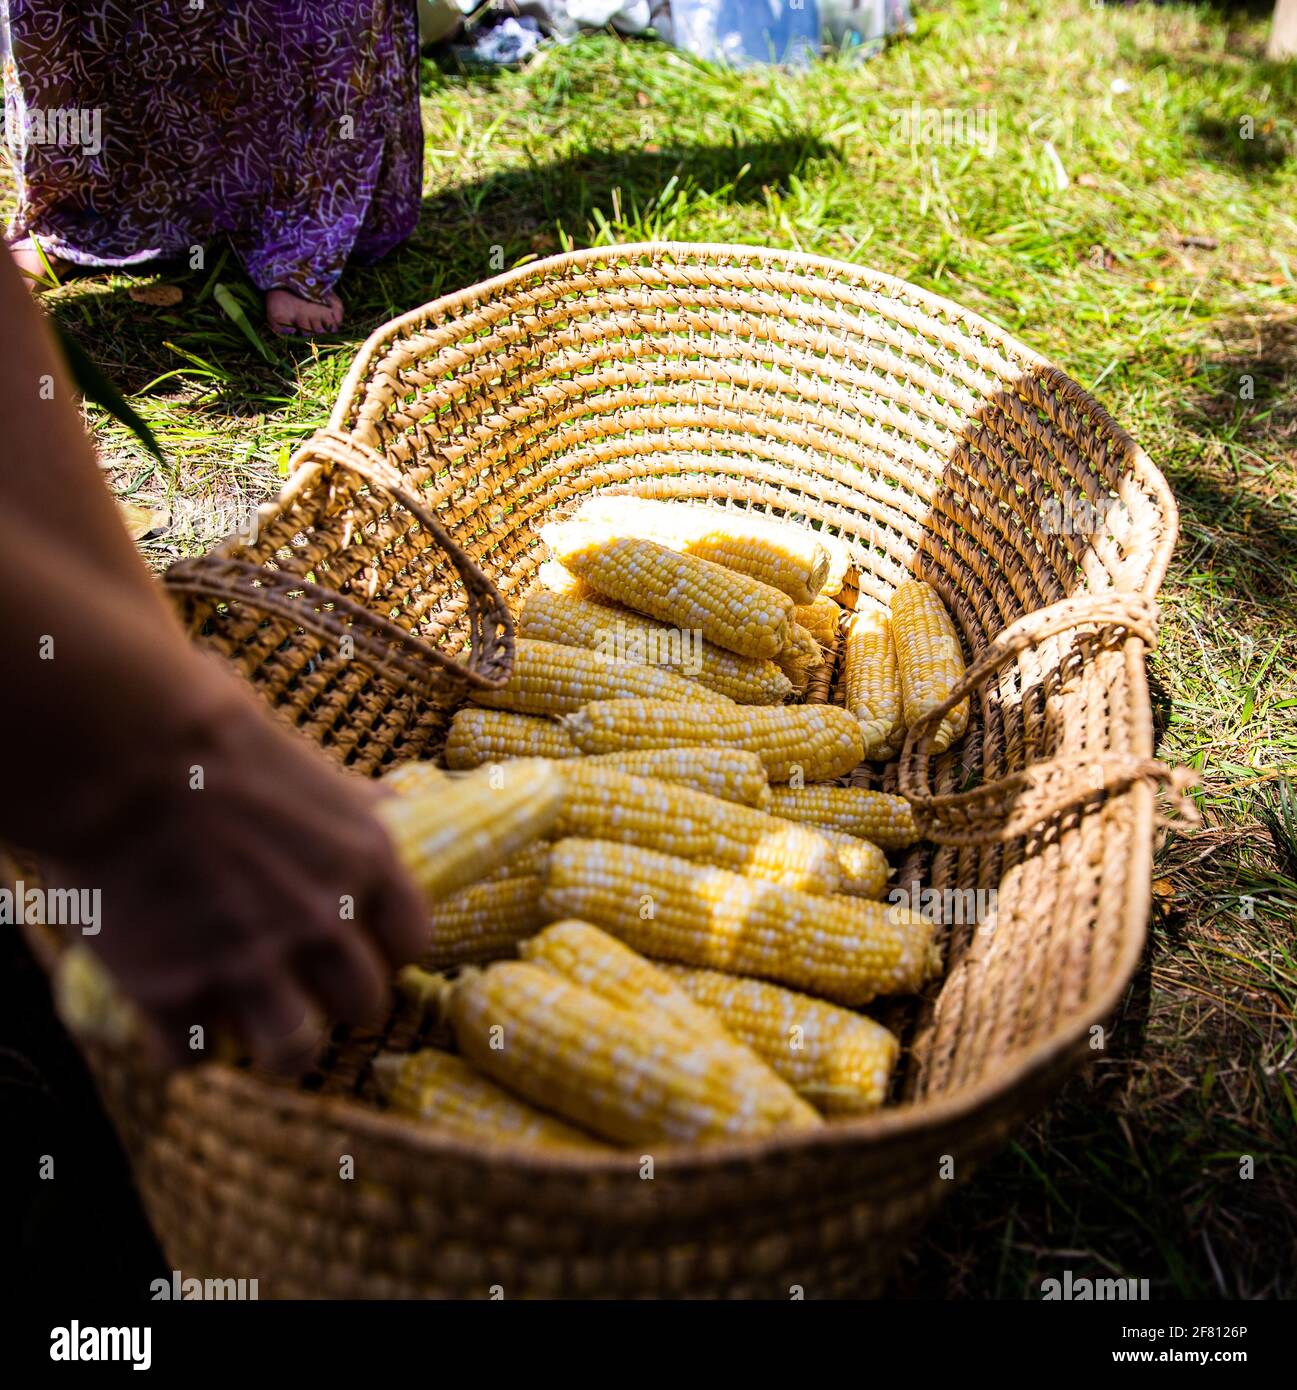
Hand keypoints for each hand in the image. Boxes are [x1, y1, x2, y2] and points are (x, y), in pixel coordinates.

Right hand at [43, 684, 426, 1072]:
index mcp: (366, 864)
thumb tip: (393, 799)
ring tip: (251, 1021)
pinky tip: (173, 1011)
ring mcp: (250, 963)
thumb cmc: (215, 742)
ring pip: (296, 1054)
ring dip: (277, 1043)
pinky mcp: (173, 990)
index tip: (355, 942)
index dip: (383, 948)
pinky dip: (182, 1042)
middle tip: (297, 979)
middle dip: (333, 998)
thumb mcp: (310, 768)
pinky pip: (194, 1057)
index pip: (411, 944)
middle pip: (364, 1006)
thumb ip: (352, 805)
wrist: (123, 748)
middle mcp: (322, 922)